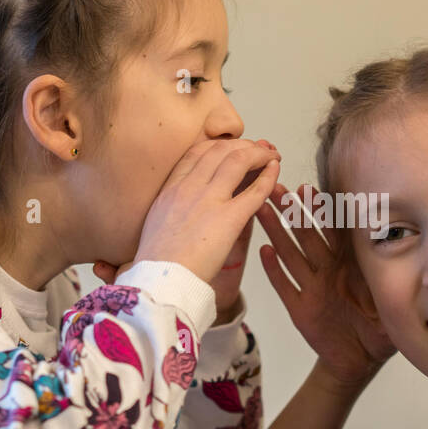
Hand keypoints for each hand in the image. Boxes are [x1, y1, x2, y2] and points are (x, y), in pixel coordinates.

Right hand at [93, 140, 277, 313]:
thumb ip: (162, 217)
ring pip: (238, 161)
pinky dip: (268, 175)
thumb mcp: (151, 231)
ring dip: (258, 154)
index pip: (196, 154)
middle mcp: (188, 189)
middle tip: (257, 149)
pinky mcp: (228, 219)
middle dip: (241, 146)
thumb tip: (160, 222)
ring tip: (271, 155)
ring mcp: (209, 201)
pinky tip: (276, 170)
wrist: (158, 283)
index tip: (230, 147)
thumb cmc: (152, 267)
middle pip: (219, 151)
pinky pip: (254, 190)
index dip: (217, 146)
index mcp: (168, 191)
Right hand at [255, 182, 395, 386]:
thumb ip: (394, 279)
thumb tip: (410, 250)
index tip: (310, 189)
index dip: (322, 211)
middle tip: (277, 188)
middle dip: (292, 212)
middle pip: (306, 235)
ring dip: (276, 232)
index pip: (334, 231)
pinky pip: (286, 287)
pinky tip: (263, 251)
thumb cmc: (378, 328)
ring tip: (263, 209)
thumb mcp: (391, 301)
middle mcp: (328, 271)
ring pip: (291, 255)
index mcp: (349, 265)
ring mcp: (312, 289)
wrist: (360, 361)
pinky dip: (274, 270)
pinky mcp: (300, 309)